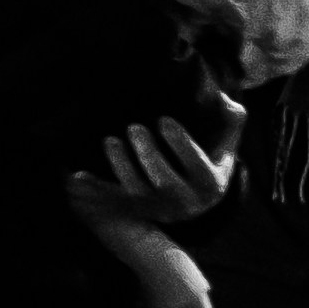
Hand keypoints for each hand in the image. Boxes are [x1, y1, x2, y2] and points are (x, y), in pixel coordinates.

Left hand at [87, 115, 233, 219]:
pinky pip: (112, 202)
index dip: (180, 143)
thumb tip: (223, 98)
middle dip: (148, 155)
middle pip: (164, 182)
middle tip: (134, 127)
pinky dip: (94, 190)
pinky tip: (76, 176)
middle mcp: (184, 201)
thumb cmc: (210, 161)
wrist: (198, 202)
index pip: (197, 165)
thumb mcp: (226, 143)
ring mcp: (158, 208)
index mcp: (210, 184)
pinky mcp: (136, 210)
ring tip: (110, 141)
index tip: (164, 120)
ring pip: (137, 192)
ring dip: (121, 166)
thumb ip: (232, 119)